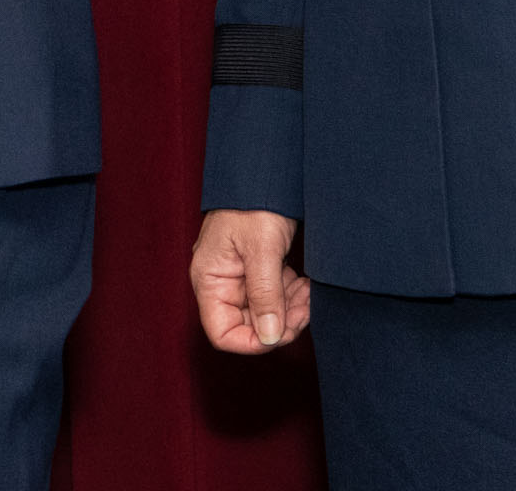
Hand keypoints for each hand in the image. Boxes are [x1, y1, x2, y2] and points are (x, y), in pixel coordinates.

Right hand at [191, 209, 307, 352]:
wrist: (266, 173)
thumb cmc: (254, 204)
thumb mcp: (262, 249)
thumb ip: (265, 294)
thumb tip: (269, 337)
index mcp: (209, 281)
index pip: (222, 333)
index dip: (253, 342)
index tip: (282, 331)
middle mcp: (220, 284)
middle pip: (247, 326)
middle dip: (280, 322)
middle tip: (305, 306)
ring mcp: (238, 278)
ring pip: (264, 314)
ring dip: (288, 309)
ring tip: (306, 289)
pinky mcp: (255, 271)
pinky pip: (272, 297)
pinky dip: (289, 296)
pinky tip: (302, 282)